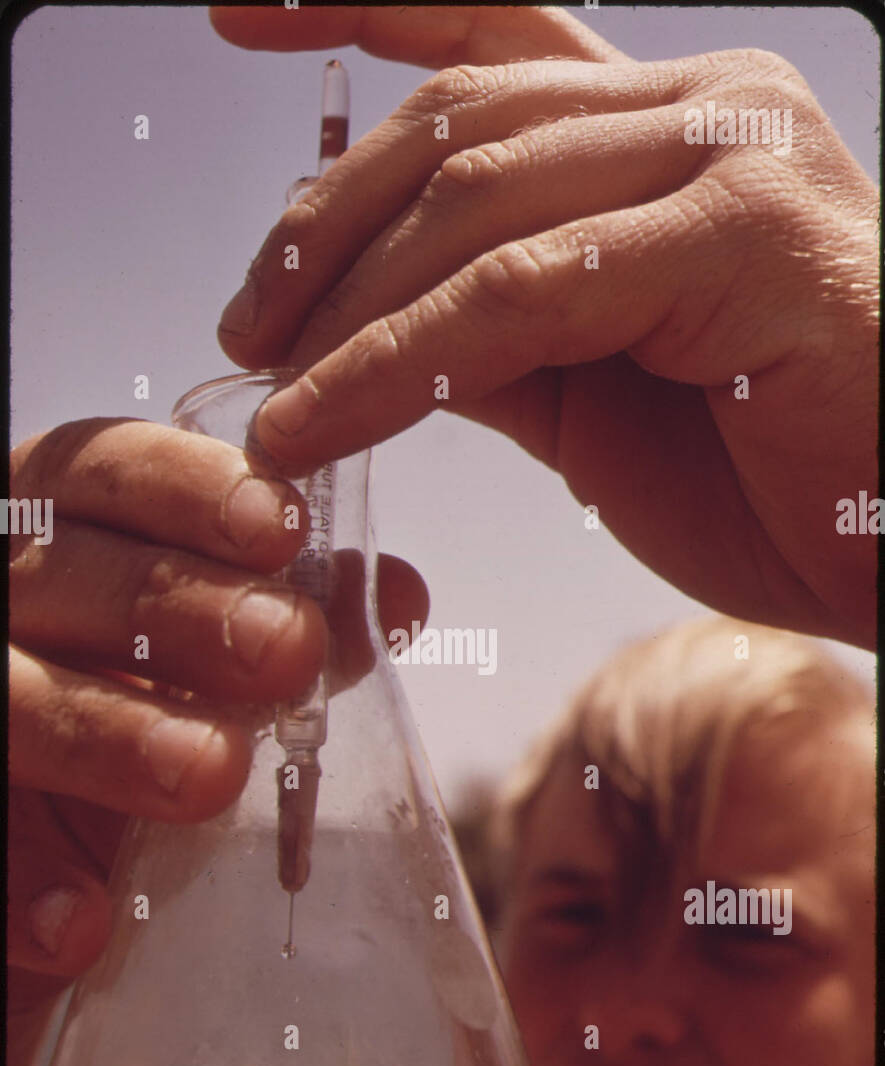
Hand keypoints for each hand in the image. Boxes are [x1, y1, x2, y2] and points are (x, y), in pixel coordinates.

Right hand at [7, 417, 427, 1065]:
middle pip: (60, 571)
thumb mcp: (207, 668)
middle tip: (285, 652)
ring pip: (7, 698)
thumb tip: (399, 594)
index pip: (106, 473)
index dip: (186, 488)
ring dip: (106, 733)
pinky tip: (84, 923)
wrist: (38, 869)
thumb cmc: (132, 721)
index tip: (281, 528)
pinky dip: (20, 882)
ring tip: (211, 775)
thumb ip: (287, 622)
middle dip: (173, 605)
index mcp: (57, 534)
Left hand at [212, 5, 876, 649]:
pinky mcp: (744, 234)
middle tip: (246, 329)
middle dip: (324, 230)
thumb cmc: (769, 476)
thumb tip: (369, 323)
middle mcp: (702, 111)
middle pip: (458, 125)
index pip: (490, 33)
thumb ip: (491, 336)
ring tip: (271, 396)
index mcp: (666, 132)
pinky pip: (524, 292)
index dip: (357, 6)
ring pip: (478, 204)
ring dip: (346, 311)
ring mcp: (730, 157)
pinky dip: (401, 358)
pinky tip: (323, 419)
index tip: (236, 10)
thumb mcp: (593, 399)